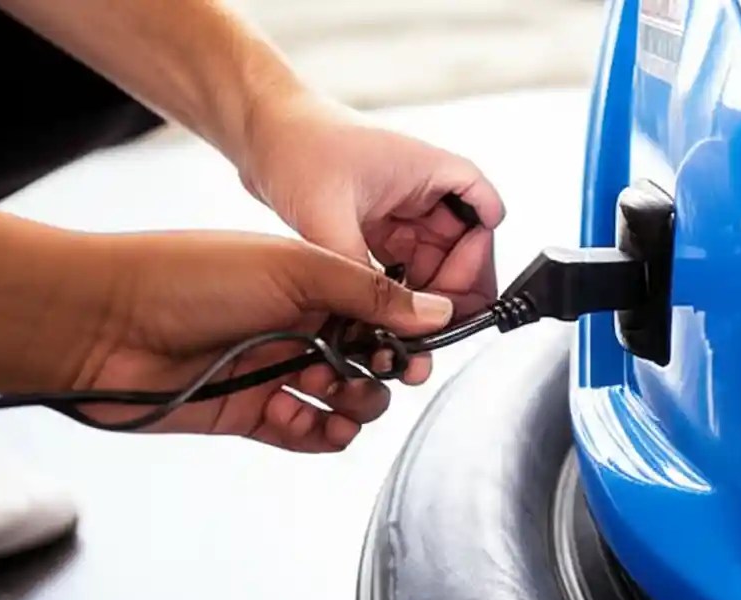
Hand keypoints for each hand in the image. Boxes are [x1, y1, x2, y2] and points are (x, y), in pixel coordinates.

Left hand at [77, 230, 453, 451]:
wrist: (103, 322)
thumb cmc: (187, 276)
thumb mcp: (296, 269)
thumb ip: (370, 295)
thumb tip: (435, 312)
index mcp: (313, 282)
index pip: (380, 313)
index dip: (405, 335)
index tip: (417, 351)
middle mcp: (298, 325)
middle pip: (369, 362)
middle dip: (383, 374)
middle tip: (378, 375)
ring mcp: (275, 370)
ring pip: (343, 403)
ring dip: (354, 406)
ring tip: (335, 399)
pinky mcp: (250, 413)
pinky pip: (306, 434)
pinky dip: (322, 436)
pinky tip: (320, 426)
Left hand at [238, 93, 506, 318]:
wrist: (257, 129)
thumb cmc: (296, 142)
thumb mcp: (328, 213)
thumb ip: (359, 271)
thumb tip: (382, 318)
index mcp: (430, 170)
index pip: (483, 215)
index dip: (477, 259)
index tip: (461, 296)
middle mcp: (423, 189)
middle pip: (462, 248)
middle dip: (451, 289)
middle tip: (433, 328)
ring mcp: (402, 209)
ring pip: (434, 263)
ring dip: (424, 295)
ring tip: (405, 330)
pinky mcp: (378, 227)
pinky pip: (404, 266)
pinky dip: (398, 291)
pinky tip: (381, 314)